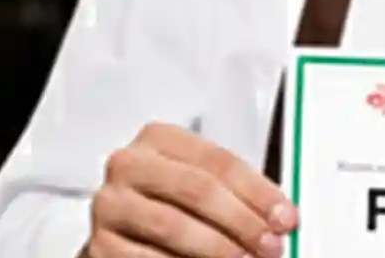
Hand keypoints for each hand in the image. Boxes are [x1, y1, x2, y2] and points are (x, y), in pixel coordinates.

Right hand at [85, 123, 298, 257]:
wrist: (123, 228)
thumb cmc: (171, 200)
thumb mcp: (202, 182)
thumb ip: (237, 192)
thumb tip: (281, 218)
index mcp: (159, 139)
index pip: (218, 161)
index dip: (258, 191)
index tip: (285, 217)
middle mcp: (129, 165)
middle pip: (197, 189)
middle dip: (241, 220)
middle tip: (270, 244)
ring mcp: (110, 205)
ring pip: (172, 226)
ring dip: (218, 249)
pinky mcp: (99, 244)